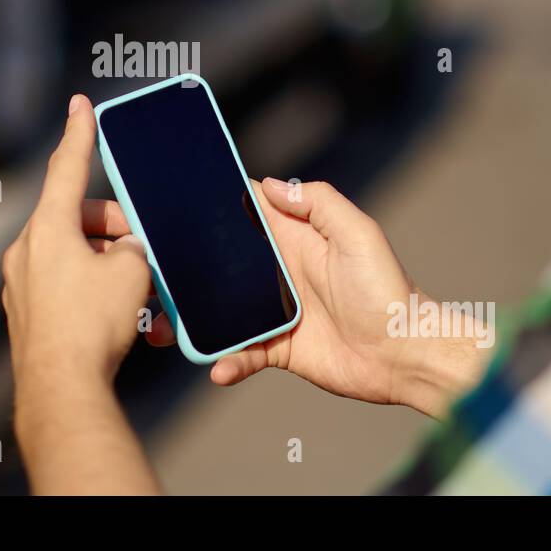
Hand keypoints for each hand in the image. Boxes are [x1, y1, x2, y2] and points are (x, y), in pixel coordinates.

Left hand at [2, 94, 151, 388]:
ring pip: (74, 257)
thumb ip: (132, 248)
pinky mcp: (27, 316)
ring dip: (108, 265)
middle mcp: (26, 251)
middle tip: (146, 251)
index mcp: (47, 228)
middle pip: (78, 221)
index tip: (79, 104)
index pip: (67, 167)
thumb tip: (124, 253)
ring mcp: (21, 285)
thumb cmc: (95, 323)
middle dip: (115, 230)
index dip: (80, 133)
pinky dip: (92, 291)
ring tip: (141, 295)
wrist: (62, 388)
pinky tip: (121, 317)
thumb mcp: (131, 272)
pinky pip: (65, 288)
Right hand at [150, 178, 489, 418]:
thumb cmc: (389, 291)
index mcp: (292, 237)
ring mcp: (272, 311)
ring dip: (190, 317)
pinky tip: (218, 367)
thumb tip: (271, 183)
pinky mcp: (276, 349)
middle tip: (144, 267)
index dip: (207, 205)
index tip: (167, 202)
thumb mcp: (359, 234)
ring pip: (217, 310)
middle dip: (181, 264)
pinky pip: (240, 353)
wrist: (406, 355)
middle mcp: (276, 271)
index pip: (241, 212)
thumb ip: (318, 202)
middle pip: (217, 262)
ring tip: (161, 327)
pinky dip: (226, 361)